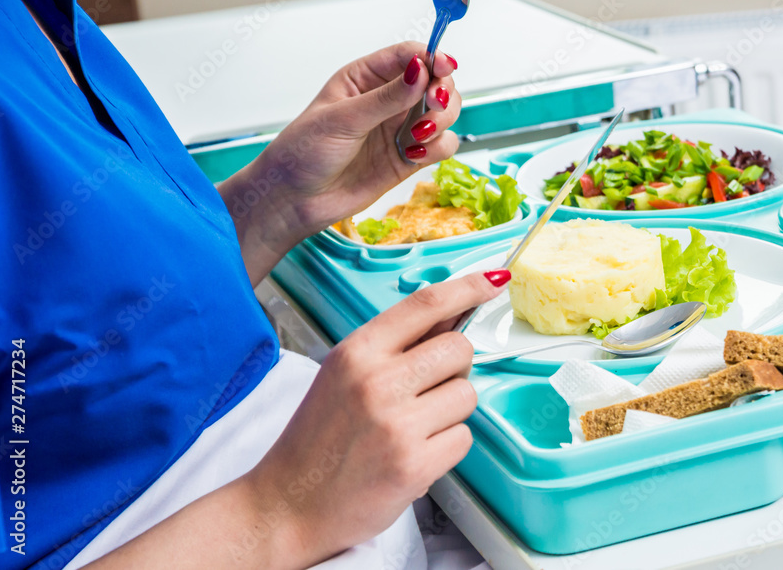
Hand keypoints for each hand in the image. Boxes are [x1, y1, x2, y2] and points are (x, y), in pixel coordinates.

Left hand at [219, 41, 460, 283]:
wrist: (295, 199)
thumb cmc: (304, 152)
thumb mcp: (343, 118)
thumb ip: (386, 97)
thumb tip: (421, 70)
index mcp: (366, 78)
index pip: (409, 56)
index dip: (433, 57)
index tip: (446, 67)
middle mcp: (388, 100)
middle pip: (436, 81)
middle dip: (442, 92)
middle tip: (433, 105)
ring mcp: (400, 128)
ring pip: (444, 113)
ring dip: (441, 121)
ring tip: (417, 136)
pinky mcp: (409, 157)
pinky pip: (442, 145)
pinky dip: (438, 149)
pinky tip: (413, 155)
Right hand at [242, 269, 508, 568]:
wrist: (288, 503)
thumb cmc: (319, 437)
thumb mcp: (344, 373)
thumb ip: (395, 344)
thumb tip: (453, 313)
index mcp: (358, 351)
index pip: (426, 304)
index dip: (468, 287)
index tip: (494, 279)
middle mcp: (377, 381)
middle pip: (460, 349)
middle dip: (455, 367)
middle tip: (427, 390)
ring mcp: (397, 424)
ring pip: (467, 395)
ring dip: (450, 411)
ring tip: (414, 427)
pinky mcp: (414, 465)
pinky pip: (463, 438)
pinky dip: (446, 447)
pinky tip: (414, 454)